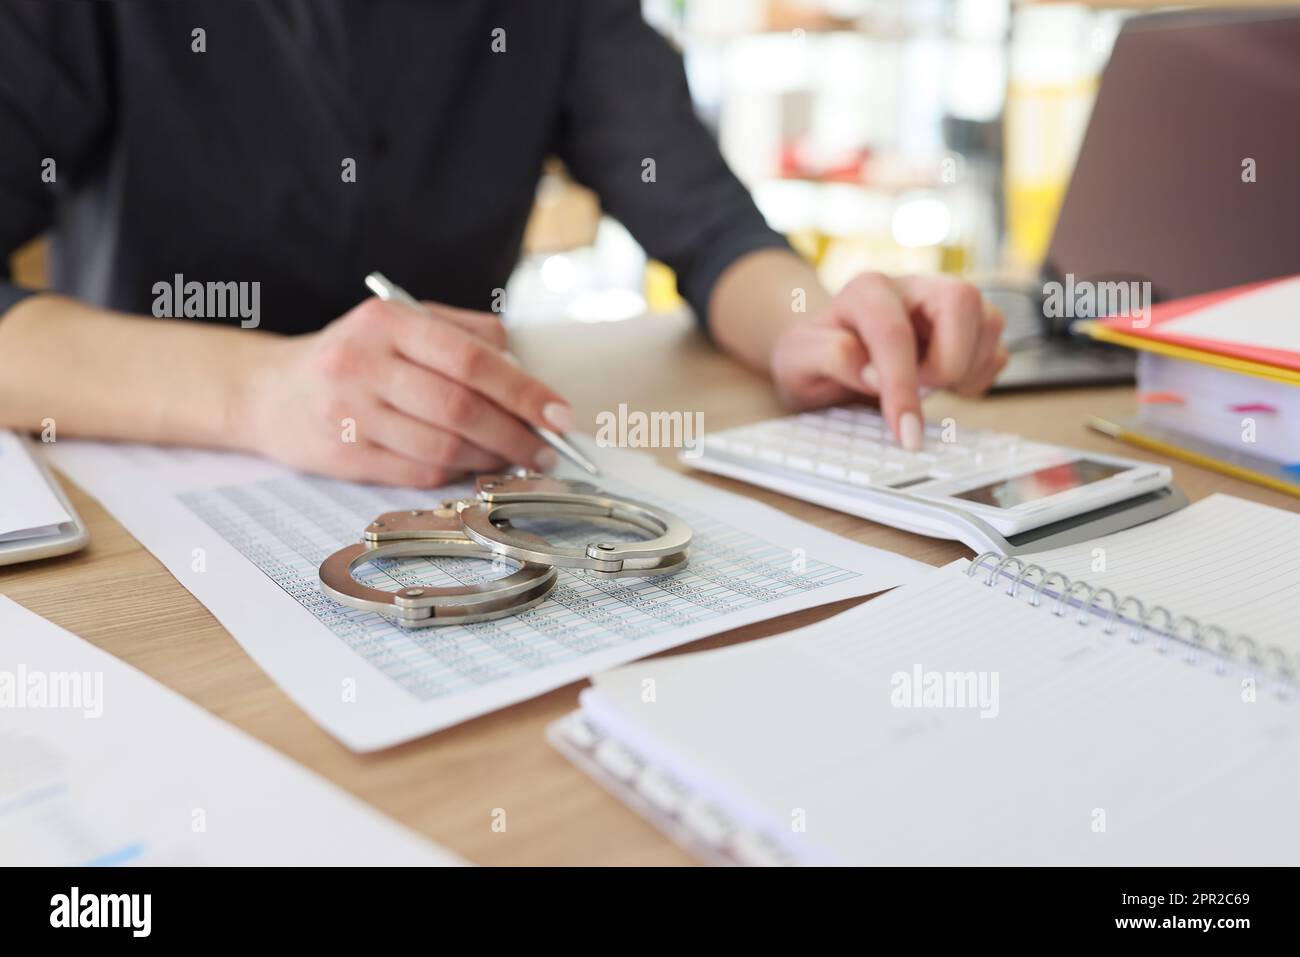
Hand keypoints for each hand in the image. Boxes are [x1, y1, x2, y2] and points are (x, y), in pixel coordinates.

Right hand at [241, 297, 573, 485]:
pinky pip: (419, 471)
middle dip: (515, 433)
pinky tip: (473, 464)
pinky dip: (458, 471)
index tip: (559, 414)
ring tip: (516, 457)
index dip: (522, 390)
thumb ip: (463, 333)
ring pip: (443, 446)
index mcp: (386, 322)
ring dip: (491, 457)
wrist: (268, 391)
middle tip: (548, 449)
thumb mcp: (401, 322)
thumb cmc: (355, 355)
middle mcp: (363, 365)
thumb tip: (523, 367)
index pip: (470, 358)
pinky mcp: (345, 457)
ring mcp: (350, 414)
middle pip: (460, 407)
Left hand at [770, 273, 1006, 449]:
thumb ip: (829, 356)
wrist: (826, 352)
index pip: (894, 333)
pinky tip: (943, 385)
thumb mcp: (799, 359)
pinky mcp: (971, 326)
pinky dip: (977, 379)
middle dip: (946, 363)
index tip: (905, 433)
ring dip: (964, 372)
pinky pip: (998, 350)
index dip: (902, 387)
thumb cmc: (814, 354)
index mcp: (866, 290)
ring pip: (990, 322)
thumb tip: (873, 373)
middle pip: (961, 301)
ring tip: (925, 385)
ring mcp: (947, 303)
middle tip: (916, 388)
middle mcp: (913, 286)